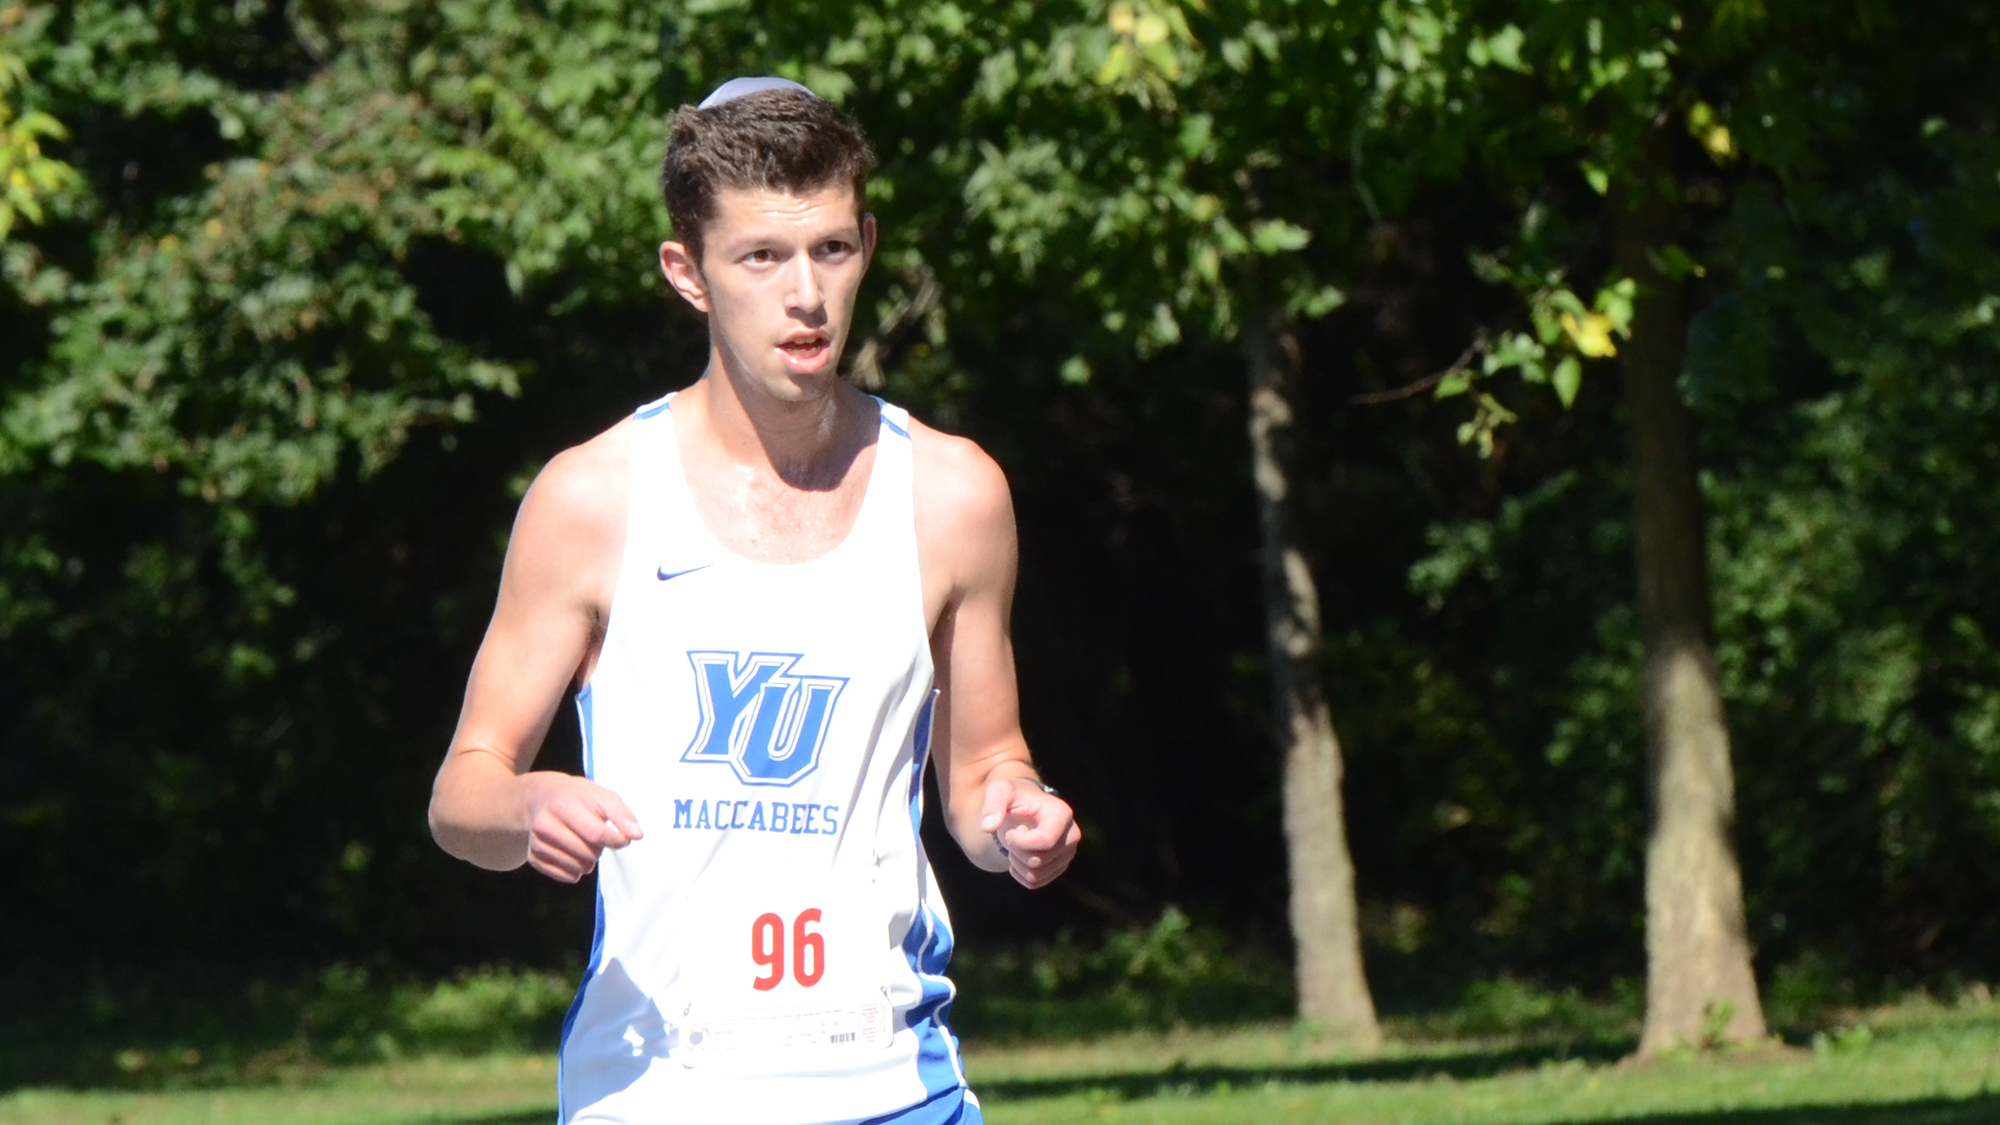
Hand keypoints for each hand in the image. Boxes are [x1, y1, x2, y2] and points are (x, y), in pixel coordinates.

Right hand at [525, 776, 642, 882]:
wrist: (541, 798)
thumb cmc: (579, 798)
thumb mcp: (602, 796)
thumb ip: (622, 815)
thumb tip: (637, 835)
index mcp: (563, 805)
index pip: (596, 834)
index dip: (616, 840)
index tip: (622, 838)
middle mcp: (545, 825)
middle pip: (588, 854)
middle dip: (601, 849)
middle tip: (596, 835)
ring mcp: (536, 843)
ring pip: (578, 868)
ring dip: (589, 860)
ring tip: (584, 843)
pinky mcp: (534, 858)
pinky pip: (567, 877)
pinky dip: (577, 870)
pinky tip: (573, 853)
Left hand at [978, 777, 1080, 888]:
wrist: (1023, 808)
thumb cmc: (1013, 798)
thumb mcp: (999, 791)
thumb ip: (992, 804)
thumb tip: (988, 827)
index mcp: (1062, 814)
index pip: (1046, 840)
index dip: (1021, 842)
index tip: (1011, 831)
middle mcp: (1071, 836)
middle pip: (1038, 861)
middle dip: (1016, 851)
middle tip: (1013, 835)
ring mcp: (1068, 854)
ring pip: (1035, 875)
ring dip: (1017, 862)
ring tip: (1017, 844)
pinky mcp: (1059, 868)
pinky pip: (1034, 883)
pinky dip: (1019, 873)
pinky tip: (1020, 855)